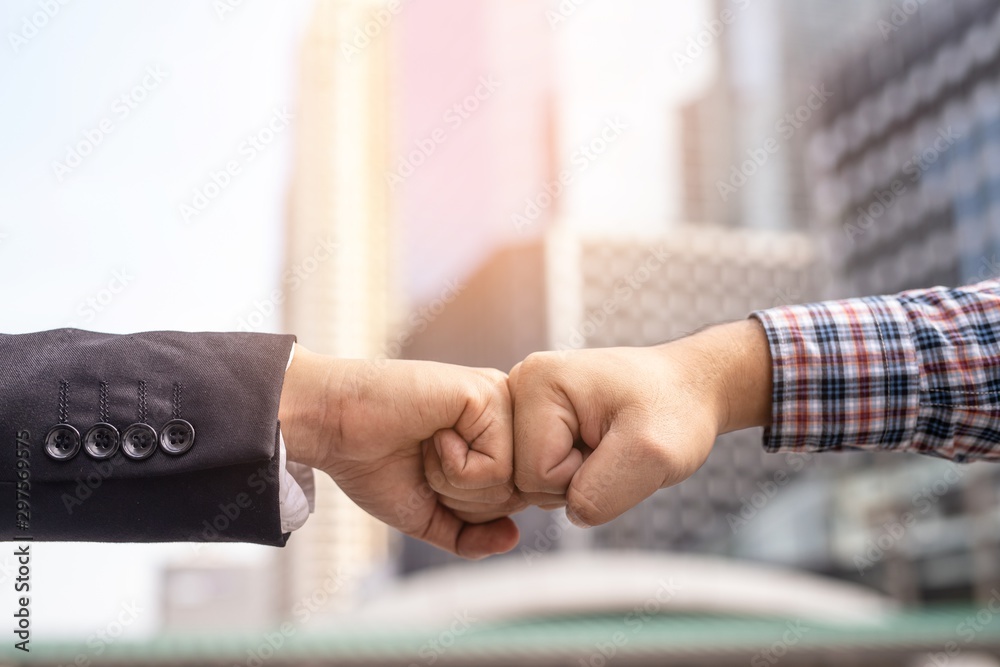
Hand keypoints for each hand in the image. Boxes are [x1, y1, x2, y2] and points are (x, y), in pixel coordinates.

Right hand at [278, 346, 520, 558]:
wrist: (332, 426)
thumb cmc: (373, 462)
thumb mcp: (428, 513)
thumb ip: (470, 535)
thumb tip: (513, 539)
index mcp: (495, 437)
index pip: (515, 500)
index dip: (469, 509)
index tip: (429, 476)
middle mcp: (505, 415)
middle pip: (517, 495)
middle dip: (463, 499)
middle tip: (425, 460)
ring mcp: (499, 402)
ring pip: (510, 483)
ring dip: (455, 482)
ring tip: (426, 446)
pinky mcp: (487, 396)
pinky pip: (497, 466)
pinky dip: (455, 466)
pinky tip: (432, 435)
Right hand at [509, 319, 772, 527]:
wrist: (687, 391)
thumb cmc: (674, 409)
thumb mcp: (652, 453)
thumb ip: (601, 493)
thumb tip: (572, 513)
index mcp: (535, 380)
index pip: (535, 472)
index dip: (582, 475)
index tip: (614, 443)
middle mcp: (516, 388)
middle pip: (525, 480)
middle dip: (575, 480)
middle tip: (611, 446)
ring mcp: (522, 407)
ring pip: (530, 484)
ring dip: (576, 479)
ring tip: (605, 446)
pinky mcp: (533, 424)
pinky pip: (538, 478)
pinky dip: (571, 476)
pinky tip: (594, 449)